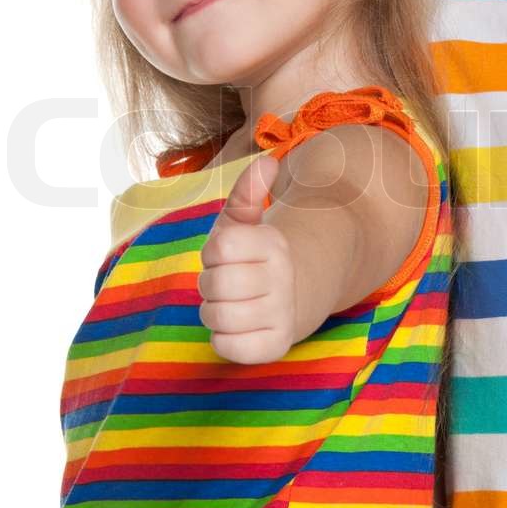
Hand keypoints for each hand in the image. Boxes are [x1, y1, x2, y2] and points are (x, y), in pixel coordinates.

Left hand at [198, 154, 297, 362]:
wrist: (297, 298)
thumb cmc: (256, 259)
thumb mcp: (249, 224)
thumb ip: (248, 191)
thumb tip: (266, 161)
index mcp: (273, 245)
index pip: (219, 247)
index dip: (211, 254)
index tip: (224, 257)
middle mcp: (281, 279)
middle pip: (215, 284)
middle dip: (209, 284)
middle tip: (225, 284)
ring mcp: (281, 314)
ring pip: (217, 317)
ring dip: (214, 311)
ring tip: (229, 304)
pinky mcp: (275, 346)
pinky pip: (227, 346)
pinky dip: (222, 339)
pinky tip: (235, 327)